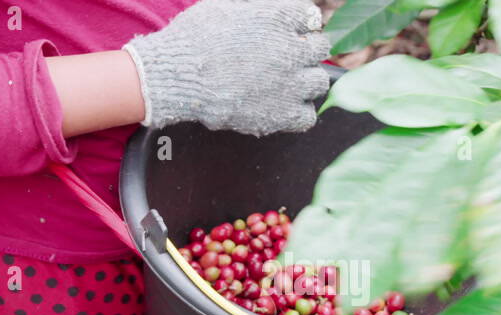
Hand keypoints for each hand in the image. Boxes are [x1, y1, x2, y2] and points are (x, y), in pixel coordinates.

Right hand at [124, 0, 329, 135]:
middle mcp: (292, 50)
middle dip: (305, 51)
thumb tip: (264, 12)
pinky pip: (307, 117)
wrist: (179, 76)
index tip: (290, 32)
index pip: (310, 16)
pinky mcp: (282, 114)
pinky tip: (282, 107)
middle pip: (320, 48)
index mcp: (279, 18)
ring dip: (306, 81)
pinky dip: (298, 113)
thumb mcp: (226, 6)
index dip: (300, 25)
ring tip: (285, 84)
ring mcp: (291, 84)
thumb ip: (255, 8)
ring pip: (319, 82)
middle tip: (286, 59)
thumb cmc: (194, 38)